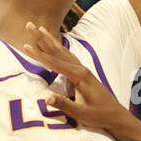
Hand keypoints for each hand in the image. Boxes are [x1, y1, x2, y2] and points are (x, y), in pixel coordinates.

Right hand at [22, 23, 137, 140]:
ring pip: (63, 51)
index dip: (39, 55)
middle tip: (29, 24)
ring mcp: (83, 70)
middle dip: (42, 38)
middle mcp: (81, 69)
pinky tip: (55, 46)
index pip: (54, 63)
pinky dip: (58, 49)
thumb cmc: (99, 116)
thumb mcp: (81, 113)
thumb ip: (64, 105)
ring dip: (50, 40)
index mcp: (79, 76)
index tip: (25, 46)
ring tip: (40, 29)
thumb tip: (47, 98)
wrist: (115, 117)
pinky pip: (68, 57)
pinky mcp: (83, 74)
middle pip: (58, 51)